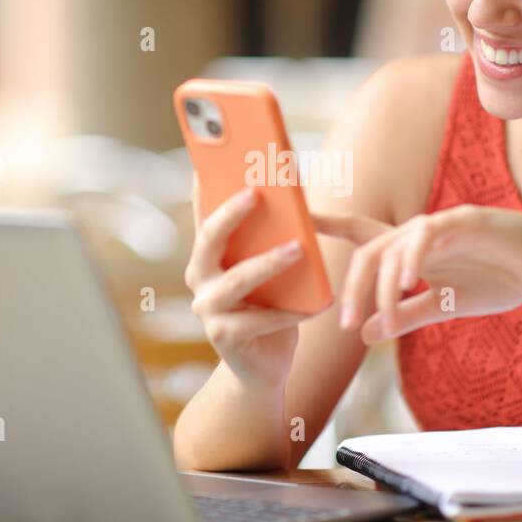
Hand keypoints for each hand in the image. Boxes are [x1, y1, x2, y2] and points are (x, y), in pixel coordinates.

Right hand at [184, 177, 331, 384]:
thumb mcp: (272, 270)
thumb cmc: (271, 308)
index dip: (206, 182)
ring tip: (300, 248)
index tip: (216, 153)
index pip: (204, 210)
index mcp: (209, 254)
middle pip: (211, 237)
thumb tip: (293, 201)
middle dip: (233, 212)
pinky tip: (320, 303)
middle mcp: (200, 278)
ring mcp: (208, 309)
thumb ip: (271, 240)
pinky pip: (262, 319)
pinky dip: (294, 311)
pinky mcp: (225, 338)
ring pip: (239, 279)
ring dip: (270, 262)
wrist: (263, 368)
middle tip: (259, 192)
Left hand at [317, 204, 521, 343]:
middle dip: (351, 285)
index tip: (297, 223)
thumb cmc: (500, 278)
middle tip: (343, 322)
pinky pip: (427, 236)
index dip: (329, 227)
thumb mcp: (445, 305)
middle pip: (369, 250)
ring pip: (394, 247)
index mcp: (412, 248)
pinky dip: (413, 258)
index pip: (362, 235)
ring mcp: (440, 224)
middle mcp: (419, 232)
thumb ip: (404, 315)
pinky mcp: (464, 221)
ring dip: (382, 284)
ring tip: (382, 317)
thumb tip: (363, 332)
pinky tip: (408, 280)